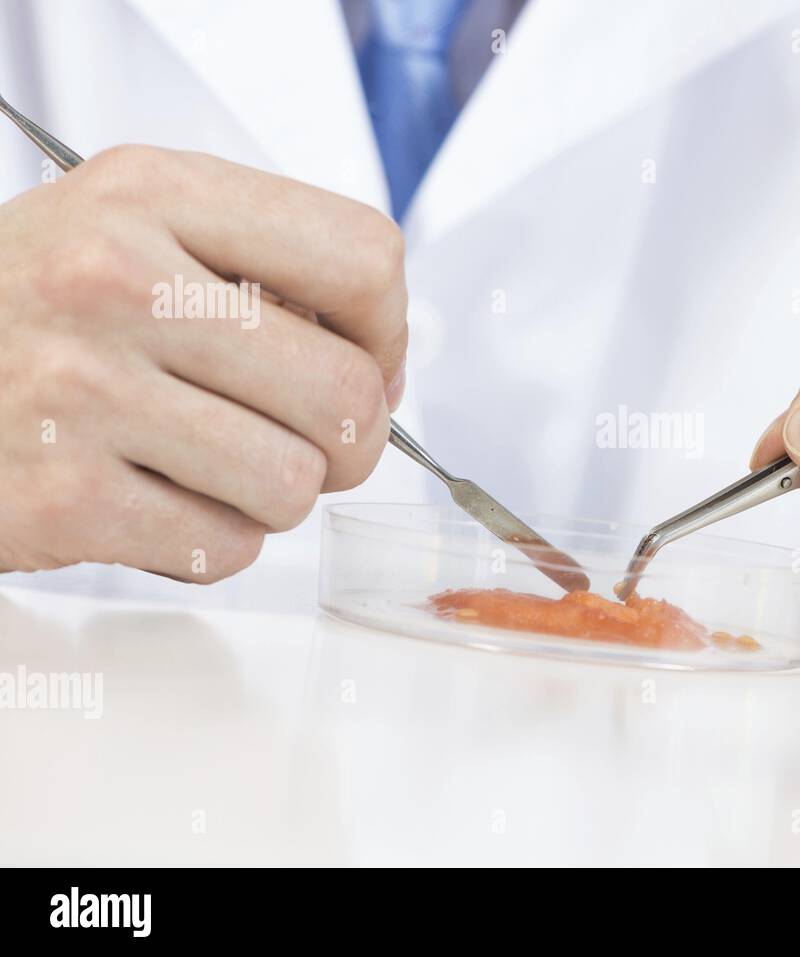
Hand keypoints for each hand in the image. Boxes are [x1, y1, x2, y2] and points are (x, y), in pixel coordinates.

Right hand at [0, 145, 407, 581]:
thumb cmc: (34, 311)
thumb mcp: (136, 232)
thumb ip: (265, 274)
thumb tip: (387, 370)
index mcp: (153, 193)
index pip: (361, 256)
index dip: (388, 329)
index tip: (365, 355)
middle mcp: (114, 278)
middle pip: (348, 391)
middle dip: (346, 438)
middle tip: (300, 436)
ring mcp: (81, 389)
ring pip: (295, 484)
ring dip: (270, 494)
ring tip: (204, 463)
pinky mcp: (61, 497)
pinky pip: (225, 548)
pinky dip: (207, 541)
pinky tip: (150, 500)